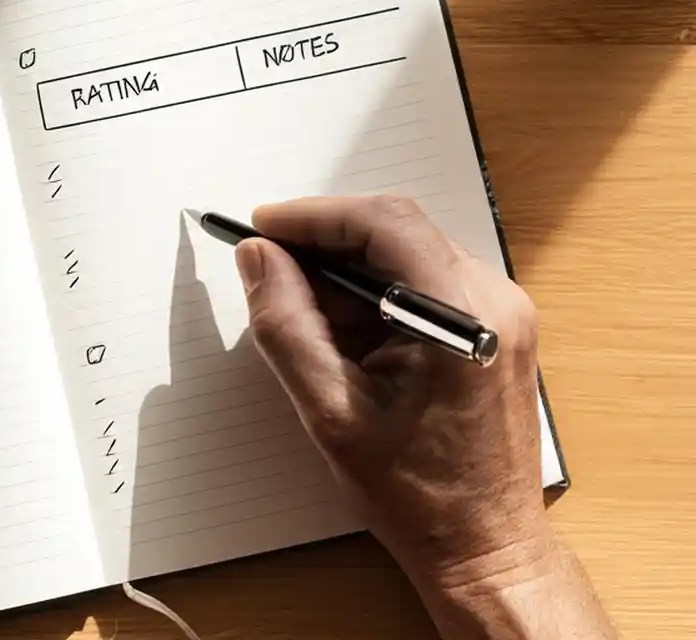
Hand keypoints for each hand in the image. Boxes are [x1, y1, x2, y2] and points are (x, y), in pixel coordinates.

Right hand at [237, 196, 613, 637]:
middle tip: (268, 268)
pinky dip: (375, 295)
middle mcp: (494, 299)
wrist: (485, 546)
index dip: (314, 216)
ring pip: (407, 255)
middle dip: (325, 243)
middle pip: (397, 230)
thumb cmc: (415, 494)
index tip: (261, 228)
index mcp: (462, 314)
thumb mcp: (330, 410)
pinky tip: (342, 334)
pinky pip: (424, 284)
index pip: (383, 223)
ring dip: (348, 271)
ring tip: (301, 313)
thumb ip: (288, 326)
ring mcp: (502, 312)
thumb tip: (258, 259)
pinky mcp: (495, 329)